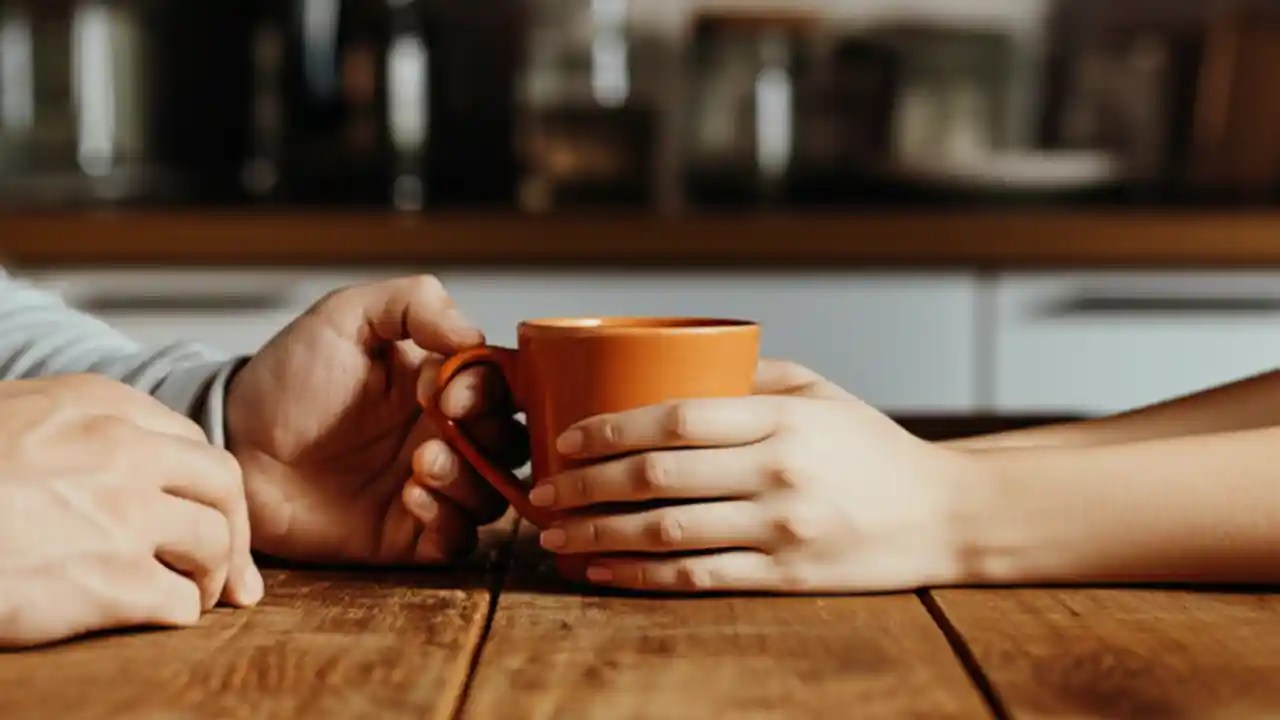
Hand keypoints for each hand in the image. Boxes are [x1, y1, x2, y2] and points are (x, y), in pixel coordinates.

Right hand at [0, 375, 260, 647]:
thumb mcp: (12, 416)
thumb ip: (75, 425)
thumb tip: (119, 445)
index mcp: (99, 405)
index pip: (192, 442)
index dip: (205, 485)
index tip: (207, 512)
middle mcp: (124, 452)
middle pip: (224, 486)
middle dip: (233, 527)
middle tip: (227, 563)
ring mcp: (124, 516)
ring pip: (215, 544)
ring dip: (210, 574)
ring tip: (190, 592)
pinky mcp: (112, 582)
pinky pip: (180, 602)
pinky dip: (178, 614)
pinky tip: (157, 616)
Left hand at [227, 276, 527, 565]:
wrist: (236, 443)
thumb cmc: (288, 377)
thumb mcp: (347, 316)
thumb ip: (414, 303)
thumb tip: (475, 337)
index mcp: (441, 384)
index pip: (504, 387)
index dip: (491, 391)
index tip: (447, 393)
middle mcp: (444, 436)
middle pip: (513, 443)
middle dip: (487, 439)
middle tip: (435, 432)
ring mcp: (429, 487)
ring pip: (493, 494)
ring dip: (470, 481)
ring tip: (419, 467)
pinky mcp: (407, 536)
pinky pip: (459, 541)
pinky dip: (449, 523)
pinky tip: (411, 501)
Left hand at [529, 364, 967, 592]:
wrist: (945, 515)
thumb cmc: (873, 448)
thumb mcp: (820, 395)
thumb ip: (751, 379)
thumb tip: (671, 369)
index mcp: (781, 420)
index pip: (675, 417)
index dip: (608, 428)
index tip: (563, 438)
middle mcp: (777, 473)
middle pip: (657, 476)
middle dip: (584, 484)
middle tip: (539, 491)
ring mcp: (781, 531)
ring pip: (667, 533)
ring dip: (597, 534)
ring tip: (552, 535)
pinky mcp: (786, 578)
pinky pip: (696, 578)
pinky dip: (638, 575)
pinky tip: (600, 569)